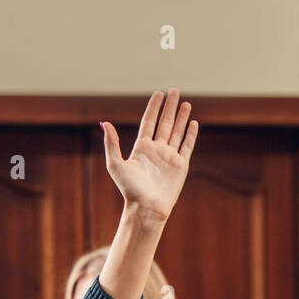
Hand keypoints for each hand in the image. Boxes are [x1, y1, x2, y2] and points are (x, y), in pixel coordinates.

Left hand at [103, 88, 197, 221]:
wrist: (146, 207)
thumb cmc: (130, 189)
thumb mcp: (116, 165)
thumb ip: (111, 144)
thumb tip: (105, 123)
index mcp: (141, 148)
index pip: (149, 122)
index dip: (154, 107)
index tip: (158, 93)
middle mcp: (156, 150)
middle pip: (164, 123)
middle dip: (169, 107)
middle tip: (175, 91)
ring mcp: (169, 157)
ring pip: (177, 132)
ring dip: (181, 117)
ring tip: (186, 103)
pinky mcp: (180, 165)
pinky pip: (186, 146)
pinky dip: (190, 134)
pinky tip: (193, 123)